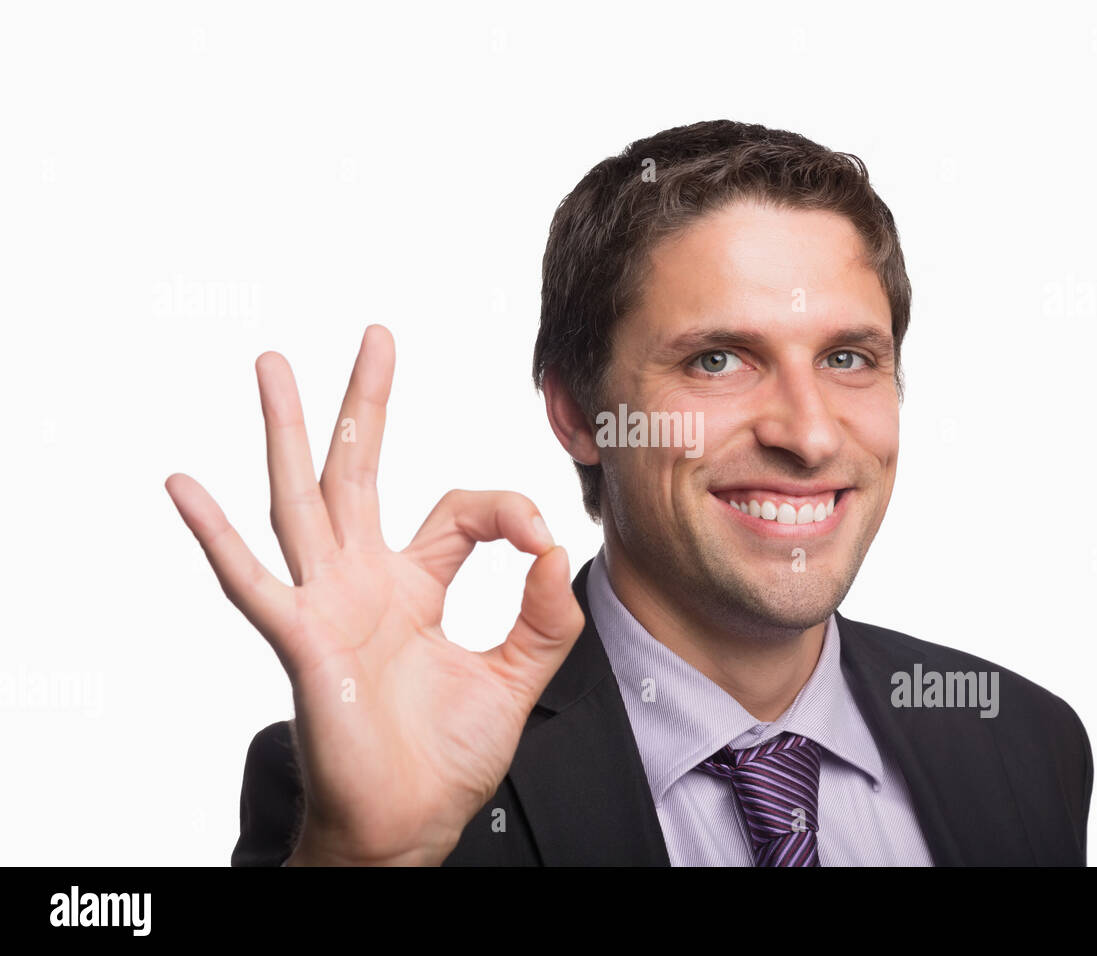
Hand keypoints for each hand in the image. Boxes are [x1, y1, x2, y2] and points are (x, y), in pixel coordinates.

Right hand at [165, 325, 584, 864]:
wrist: (409, 824)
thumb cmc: (447, 756)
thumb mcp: (517, 676)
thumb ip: (544, 616)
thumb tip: (556, 550)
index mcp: (415, 582)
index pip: (459, 510)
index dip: (505, 510)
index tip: (538, 536)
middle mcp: (364, 581)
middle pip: (361, 471)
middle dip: (367, 403)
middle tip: (375, 337)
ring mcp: (326, 605)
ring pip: (302, 501)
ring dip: (287, 432)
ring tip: (271, 366)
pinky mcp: (302, 641)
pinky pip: (253, 584)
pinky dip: (217, 537)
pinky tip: (184, 486)